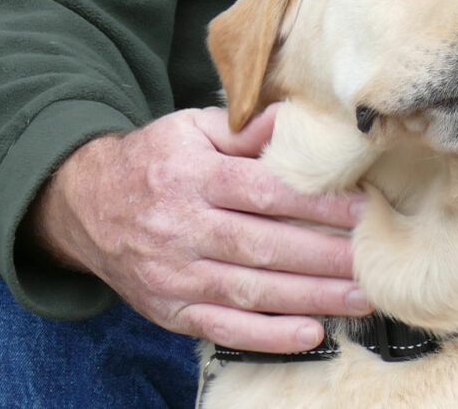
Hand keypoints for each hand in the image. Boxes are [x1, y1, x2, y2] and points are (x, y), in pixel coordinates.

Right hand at [26, 105, 372, 351]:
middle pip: (264, 247)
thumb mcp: (190, 130)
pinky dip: (268, 336)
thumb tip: (293, 121)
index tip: (361, 210)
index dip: (316, 205)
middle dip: (325, 257)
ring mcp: (174, 275)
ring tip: (360, 298)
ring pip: (251, 292)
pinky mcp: (170, 310)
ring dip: (312, 298)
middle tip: (372, 263)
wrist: (85, 204)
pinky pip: (223, 328)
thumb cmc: (155, 162)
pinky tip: (311, 333)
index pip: (263, 193)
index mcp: (191, 177)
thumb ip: (243, 130)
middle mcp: (181, 228)